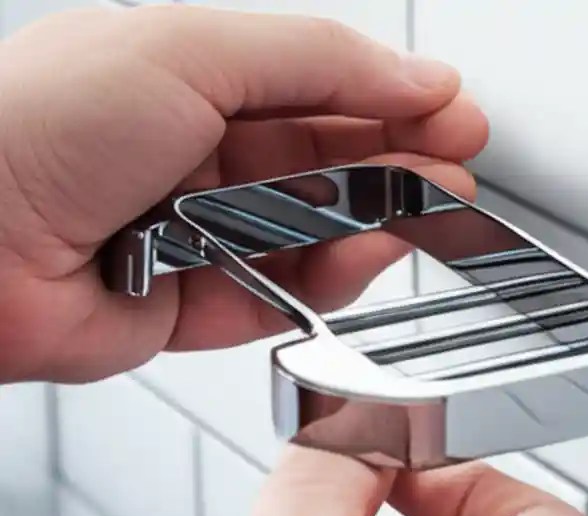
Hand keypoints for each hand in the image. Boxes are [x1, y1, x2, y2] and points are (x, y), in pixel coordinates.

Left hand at [0, 5, 486, 382]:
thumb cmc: (34, 123)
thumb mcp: (192, 48)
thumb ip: (317, 60)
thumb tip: (416, 74)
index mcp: (185, 77)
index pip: (314, 85)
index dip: (390, 96)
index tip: (454, 109)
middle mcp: (190, 155)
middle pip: (324, 161)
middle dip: (398, 159)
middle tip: (458, 163)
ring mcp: (193, 233)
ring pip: (313, 232)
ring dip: (375, 220)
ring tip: (427, 208)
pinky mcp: (187, 307)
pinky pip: (281, 295)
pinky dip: (327, 280)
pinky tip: (365, 257)